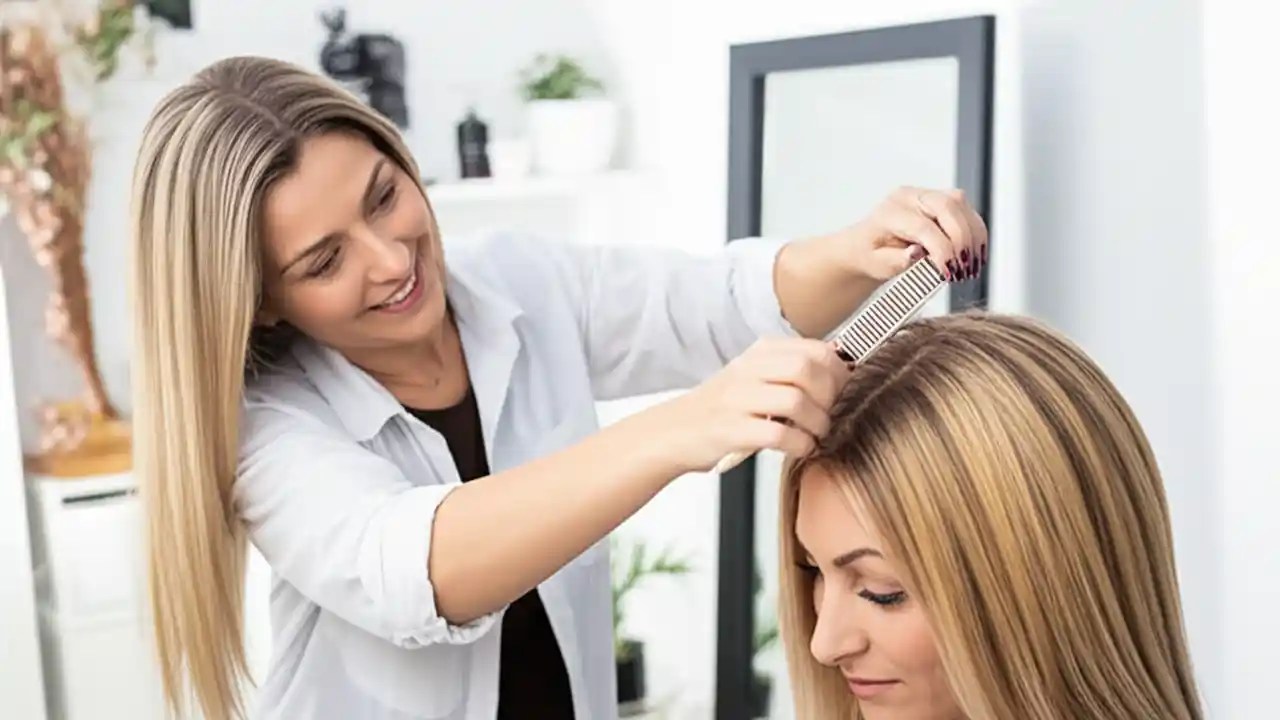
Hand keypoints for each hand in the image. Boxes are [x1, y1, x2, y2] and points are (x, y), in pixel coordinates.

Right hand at [661, 337, 851, 472]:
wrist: (674, 432)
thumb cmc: (721, 408)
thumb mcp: (754, 376)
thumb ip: (790, 368)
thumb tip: (840, 361)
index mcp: (758, 353)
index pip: (813, 349)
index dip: (838, 372)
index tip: (842, 391)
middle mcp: (747, 370)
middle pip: (807, 370)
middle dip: (830, 396)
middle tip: (829, 415)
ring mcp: (737, 399)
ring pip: (796, 401)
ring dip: (818, 423)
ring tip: (816, 434)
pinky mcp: (731, 430)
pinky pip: (779, 435)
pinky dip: (800, 445)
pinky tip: (801, 449)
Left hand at [836, 186, 988, 281]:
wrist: (868, 246)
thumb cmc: (871, 255)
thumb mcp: (876, 264)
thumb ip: (896, 260)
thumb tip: (917, 253)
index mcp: (890, 212)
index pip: (923, 225)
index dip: (941, 250)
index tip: (949, 273)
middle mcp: (910, 198)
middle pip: (947, 207)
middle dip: (962, 240)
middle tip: (964, 270)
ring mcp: (927, 196)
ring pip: (961, 206)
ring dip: (973, 237)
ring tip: (971, 267)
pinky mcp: (943, 202)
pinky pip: (967, 212)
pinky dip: (976, 234)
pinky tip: (974, 256)